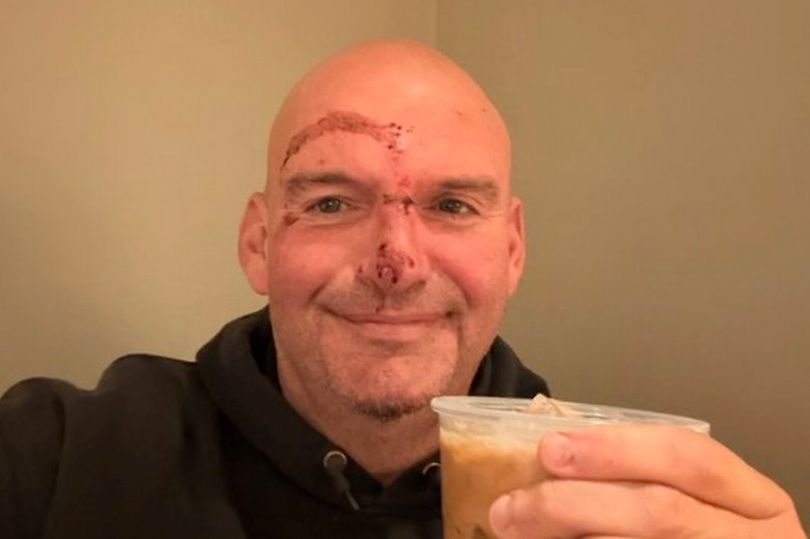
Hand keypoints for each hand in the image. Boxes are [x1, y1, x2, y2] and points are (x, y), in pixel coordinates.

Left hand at [488, 424, 806, 537]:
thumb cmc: (702, 534)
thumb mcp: (700, 502)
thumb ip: (647, 476)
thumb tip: (556, 454)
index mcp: (754, 499)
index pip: (688, 457)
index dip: (616, 448)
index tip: (550, 447)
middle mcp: (749, 538)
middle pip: (658, 511)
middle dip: (575, 503)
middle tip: (512, 506)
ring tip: (516, 529)